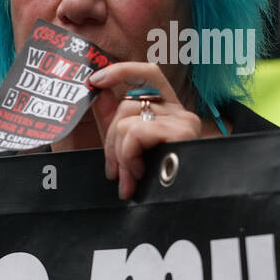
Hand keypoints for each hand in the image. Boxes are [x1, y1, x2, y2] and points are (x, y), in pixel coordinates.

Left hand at [88, 62, 200, 199]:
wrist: (177, 209)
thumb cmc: (156, 182)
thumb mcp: (128, 148)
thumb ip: (113, 119)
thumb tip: (97, 93)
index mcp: (168, 111)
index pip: (148, 73)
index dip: (121, 71)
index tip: (95, 81)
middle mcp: (179, 112)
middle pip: (127, 104)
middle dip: (110, 140)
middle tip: (113, 170)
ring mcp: (183, 121)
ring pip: (127, 120)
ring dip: (120, 154)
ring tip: (128, 178)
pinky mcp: (182, 132)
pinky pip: (136, 132)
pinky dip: (129, 155)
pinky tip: (139, 174)